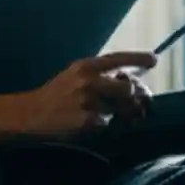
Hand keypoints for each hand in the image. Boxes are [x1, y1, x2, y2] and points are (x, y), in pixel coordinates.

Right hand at [12, 51, 157, 138]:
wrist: (31, 114)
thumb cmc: (56, 95)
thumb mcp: (74, 76)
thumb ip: (100, 76)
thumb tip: (130, 81)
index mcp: (85, 66)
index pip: (117, 58)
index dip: (137, 58)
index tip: (154, 60)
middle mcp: (88, 81)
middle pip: (128, 87)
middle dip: (136, 96)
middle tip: (140, 103)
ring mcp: (88, 101)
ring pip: (121, 107)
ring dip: (123, 113)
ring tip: (116, 115)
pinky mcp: (86, 121)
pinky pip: (108, 124)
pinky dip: (105, 125)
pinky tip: (93, 124)